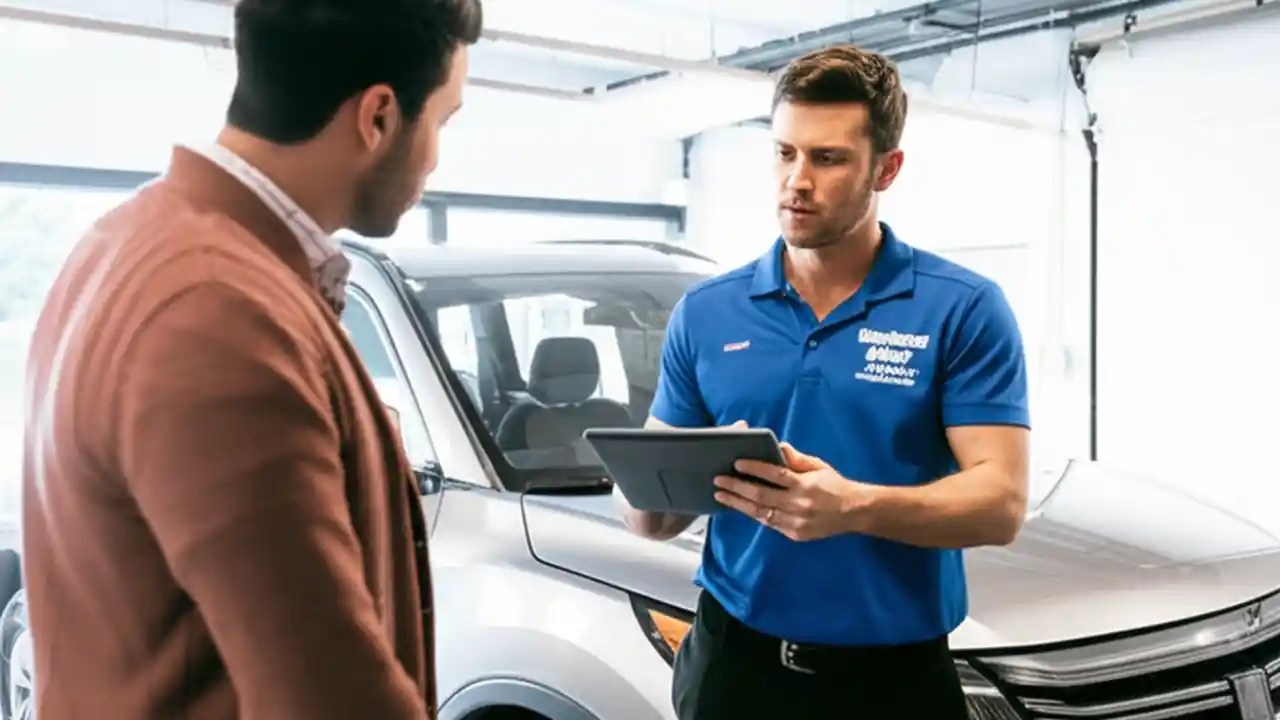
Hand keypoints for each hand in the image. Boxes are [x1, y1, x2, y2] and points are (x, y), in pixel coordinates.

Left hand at [713, 443, 874, 541]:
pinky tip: (740, 507)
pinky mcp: (794, 534)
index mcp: (805, 485)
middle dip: (737, 487)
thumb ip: (797, 459)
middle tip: (718, 480)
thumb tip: (778, 446)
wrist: (854, 512)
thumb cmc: (834, 485)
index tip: (737, 463)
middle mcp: (799, 505)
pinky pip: (769, 523)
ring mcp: (796, 522)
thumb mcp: (818, 466)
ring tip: (721, 495)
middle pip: (761, 496)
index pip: (775, 474)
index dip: (754, 468)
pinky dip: (753, 514)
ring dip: (738, 504)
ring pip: (760, 513)